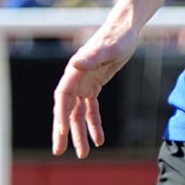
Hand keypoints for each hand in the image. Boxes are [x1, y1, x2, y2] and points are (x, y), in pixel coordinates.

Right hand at [52, 16, 138, 157]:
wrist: (125, 31)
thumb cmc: (117, 37)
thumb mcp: (108, 48)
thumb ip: (91, 56)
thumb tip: (74, 63)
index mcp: (74, 71)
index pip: (63, 97)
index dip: (60, 115)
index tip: (61, 132)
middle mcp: (75, 79)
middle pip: (66, 110)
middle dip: (63, 131)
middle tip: (59, 151)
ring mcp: (84, 84)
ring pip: (78, 114)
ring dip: (80, 133)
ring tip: (83, 153)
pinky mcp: (93, 86)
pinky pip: (91, 110)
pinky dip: (94, 124)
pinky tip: (99, 140)